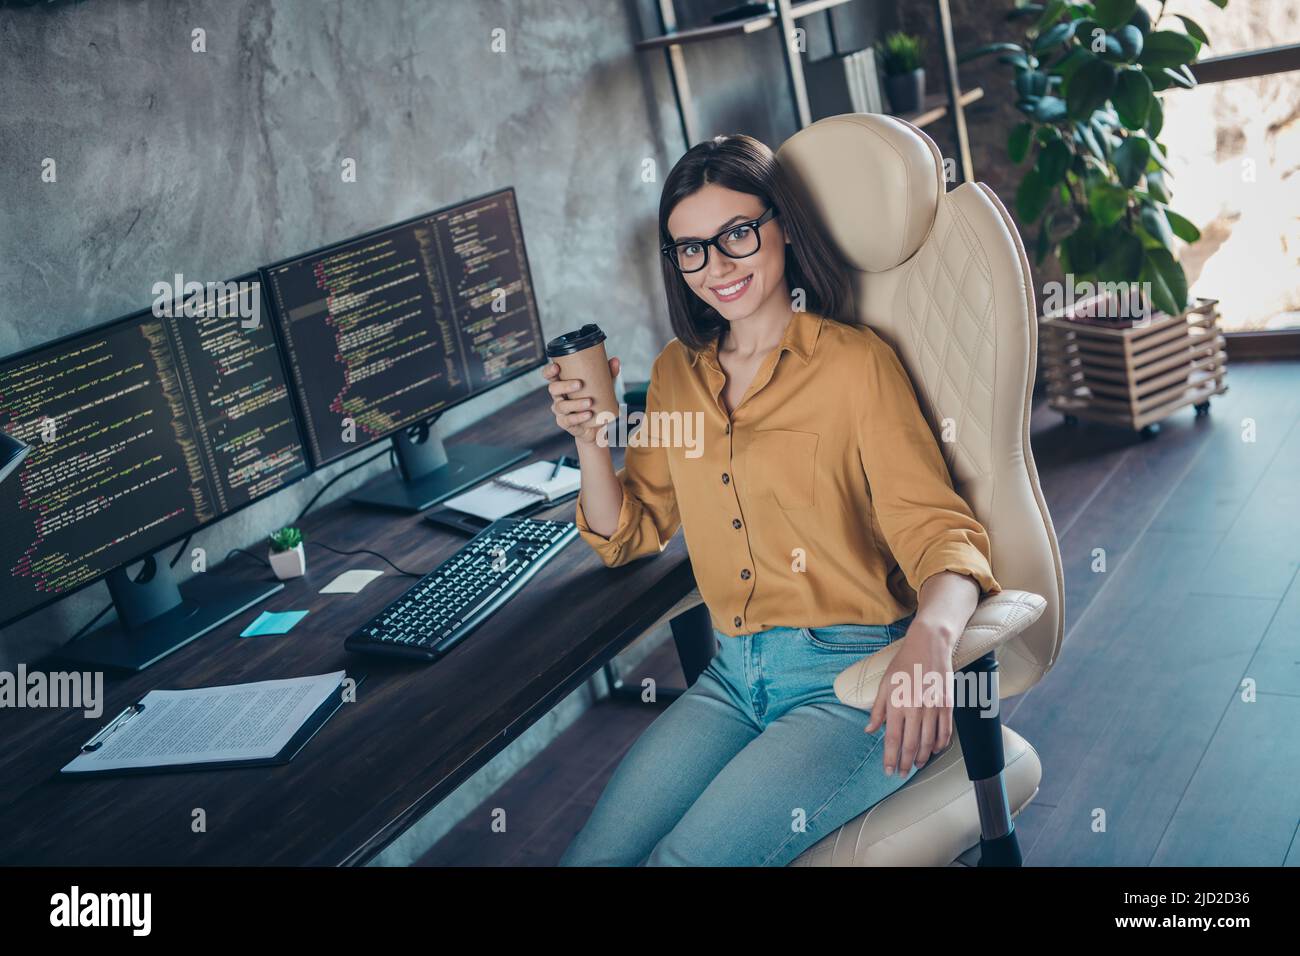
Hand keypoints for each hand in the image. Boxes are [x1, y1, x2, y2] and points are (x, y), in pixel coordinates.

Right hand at [542, 356, 620, 445]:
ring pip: (562, 406)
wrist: (598, 424)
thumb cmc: (597, 399)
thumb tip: (615, 361)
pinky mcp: (565, 423)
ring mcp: (560, 410)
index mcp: (562, 383)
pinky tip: (588, 414)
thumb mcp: (603, 385)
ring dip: (575, 403)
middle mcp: (558, 396)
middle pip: (553, 389)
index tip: (556, 367)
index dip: (549, 371)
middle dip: (565, 386)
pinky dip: (579, 417)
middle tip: (579, 384)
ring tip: (589, 402)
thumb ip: (608, 373)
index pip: (550, 375)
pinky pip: (569, 420)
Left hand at [865, 618, 956, 776]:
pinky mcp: (947, 704)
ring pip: (929, 741)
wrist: (929, 645)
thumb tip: (869, 730)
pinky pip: (945, 731)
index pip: (892, 739)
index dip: (890, 758)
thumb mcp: (884, 684)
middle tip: (901, 773)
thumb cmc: (903, 664)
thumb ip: (877, 710)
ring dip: (923, 757)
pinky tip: (935, 751)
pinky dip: (940, 744)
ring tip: (917, 765)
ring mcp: (933, 707)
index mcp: (897, 703)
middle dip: (905, 762)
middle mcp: (915, 708)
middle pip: (911, 744)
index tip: (888, 771)